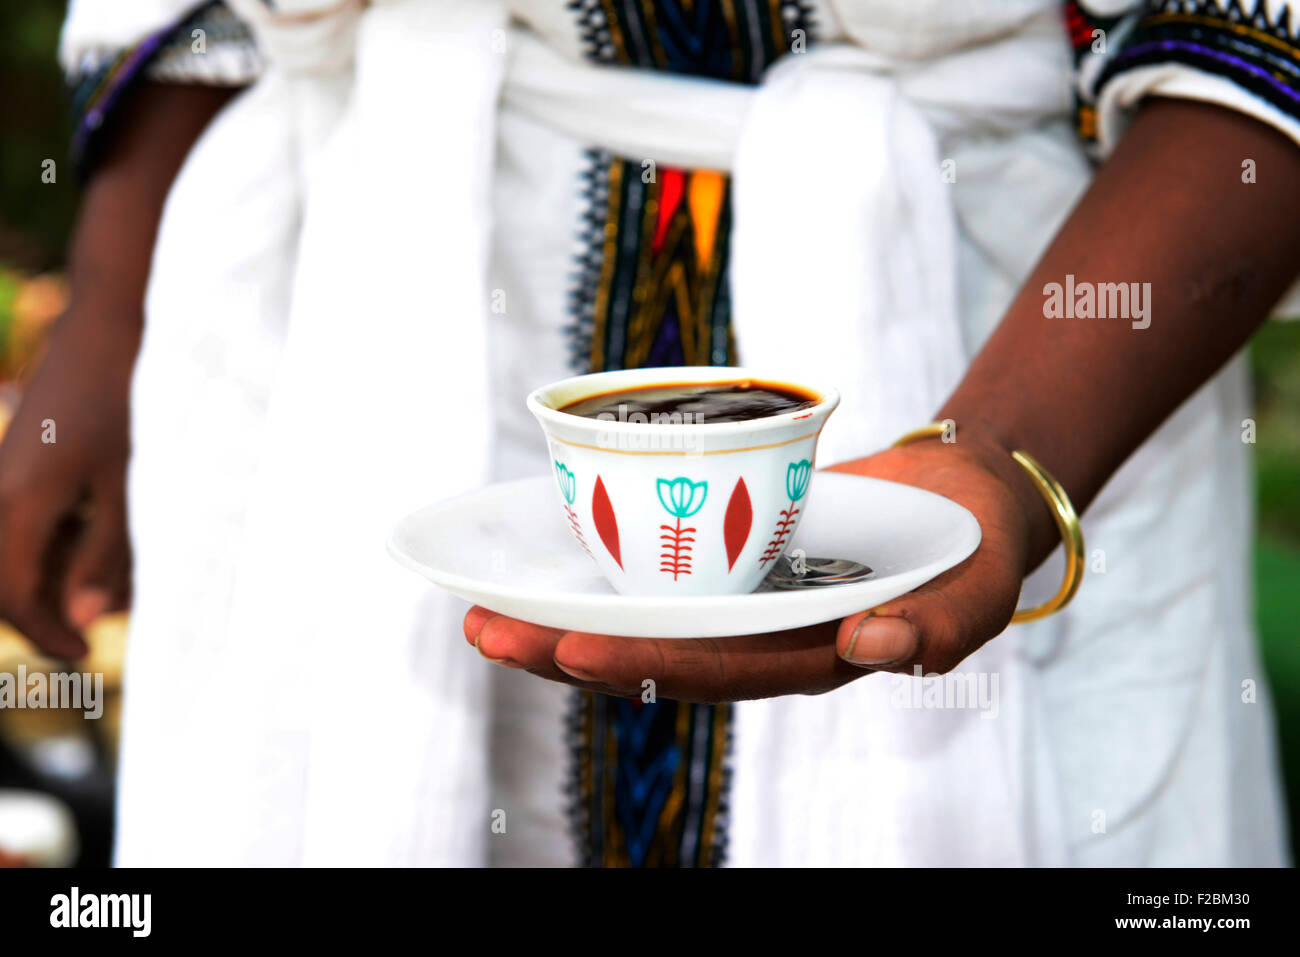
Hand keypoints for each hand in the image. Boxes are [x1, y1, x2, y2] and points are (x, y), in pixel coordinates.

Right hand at [0, 305, 138, 658]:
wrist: (110, 326)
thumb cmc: (130, 401)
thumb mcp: (132, 482)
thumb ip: (106, 553)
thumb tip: (81, 618)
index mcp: (18, 503)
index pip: (11, 596)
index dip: (47, 634)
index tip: (86, 653)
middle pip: (2, 582)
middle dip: (48, 610)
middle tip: (102, 621)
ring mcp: (3, 477)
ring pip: (12, 554)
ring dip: (55, 577)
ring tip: (114, 577)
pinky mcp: (18, 465)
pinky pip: (23, 525)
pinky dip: (57, 544)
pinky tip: (103, 537)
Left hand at [463, 435, 1045, 703]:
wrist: (963, 499)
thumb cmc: (974, 546)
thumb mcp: (978, 587)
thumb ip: (940, 625)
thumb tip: (874, 646)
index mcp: (813, 657)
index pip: (719, 670)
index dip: (646, 665)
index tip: (571, 652)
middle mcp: (765, 638)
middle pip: (658, 653)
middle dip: (570, 649)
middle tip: (485, 633)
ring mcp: (744, 600)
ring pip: (646, 619)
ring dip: (566, 618)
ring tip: (483, 612)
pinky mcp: (735, 558)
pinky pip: (663, 570)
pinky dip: (605, 570)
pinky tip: (545, 561)